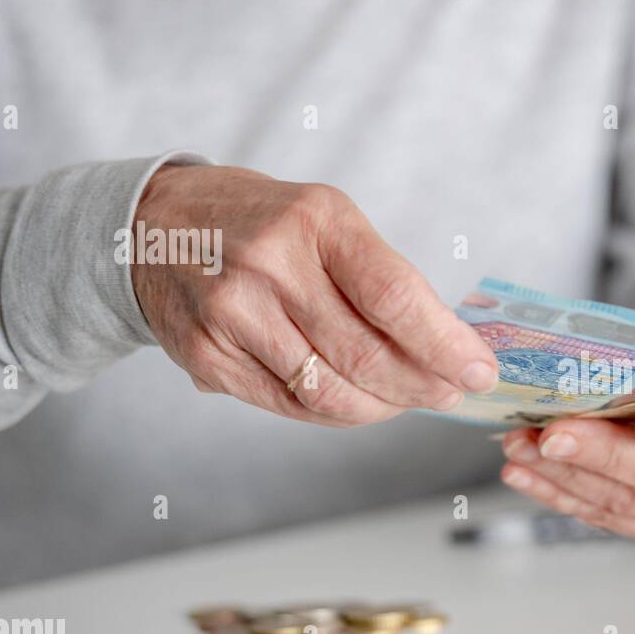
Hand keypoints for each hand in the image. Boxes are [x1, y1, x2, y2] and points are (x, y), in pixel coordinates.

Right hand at [131, 164, 497, 425]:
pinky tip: (360, 403)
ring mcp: (232, 314)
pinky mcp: (207, 356)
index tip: (481, 371)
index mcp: (316, 220)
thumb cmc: (263, 223)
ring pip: (332, 391)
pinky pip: (292, 406)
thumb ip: (381, 278)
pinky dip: (337, 413)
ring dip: (385, 407)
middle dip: (424, 385)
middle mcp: (270, 264)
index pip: (396, 297)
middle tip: (452, 392)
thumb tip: (448, 348)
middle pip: (368, 355)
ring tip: (409, 400)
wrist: (153, 225)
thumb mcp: (326, 219)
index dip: (446, 345)